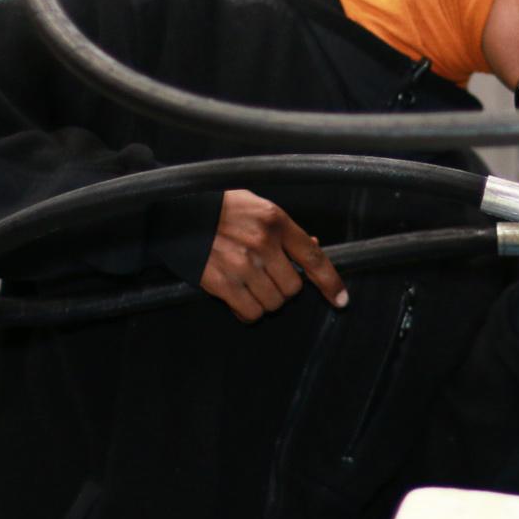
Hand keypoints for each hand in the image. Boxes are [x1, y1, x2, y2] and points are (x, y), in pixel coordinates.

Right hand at [200, 189, 347, 321]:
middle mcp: (263, 245)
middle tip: (267, 276)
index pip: (314, 257)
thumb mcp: (258, 206)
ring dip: (266, 300)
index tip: (341, 299)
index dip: (330, 282)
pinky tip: (239, 298)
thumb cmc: (220, 207)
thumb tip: (312, 244)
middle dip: (284, 287)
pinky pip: (250, 312)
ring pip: (273, 302)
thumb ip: (284, 228)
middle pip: (293, 288)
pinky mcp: (222, 283)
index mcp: (276, 222)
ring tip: (250, 284)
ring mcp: (243, 265)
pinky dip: (248, 311)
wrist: (177, 211)